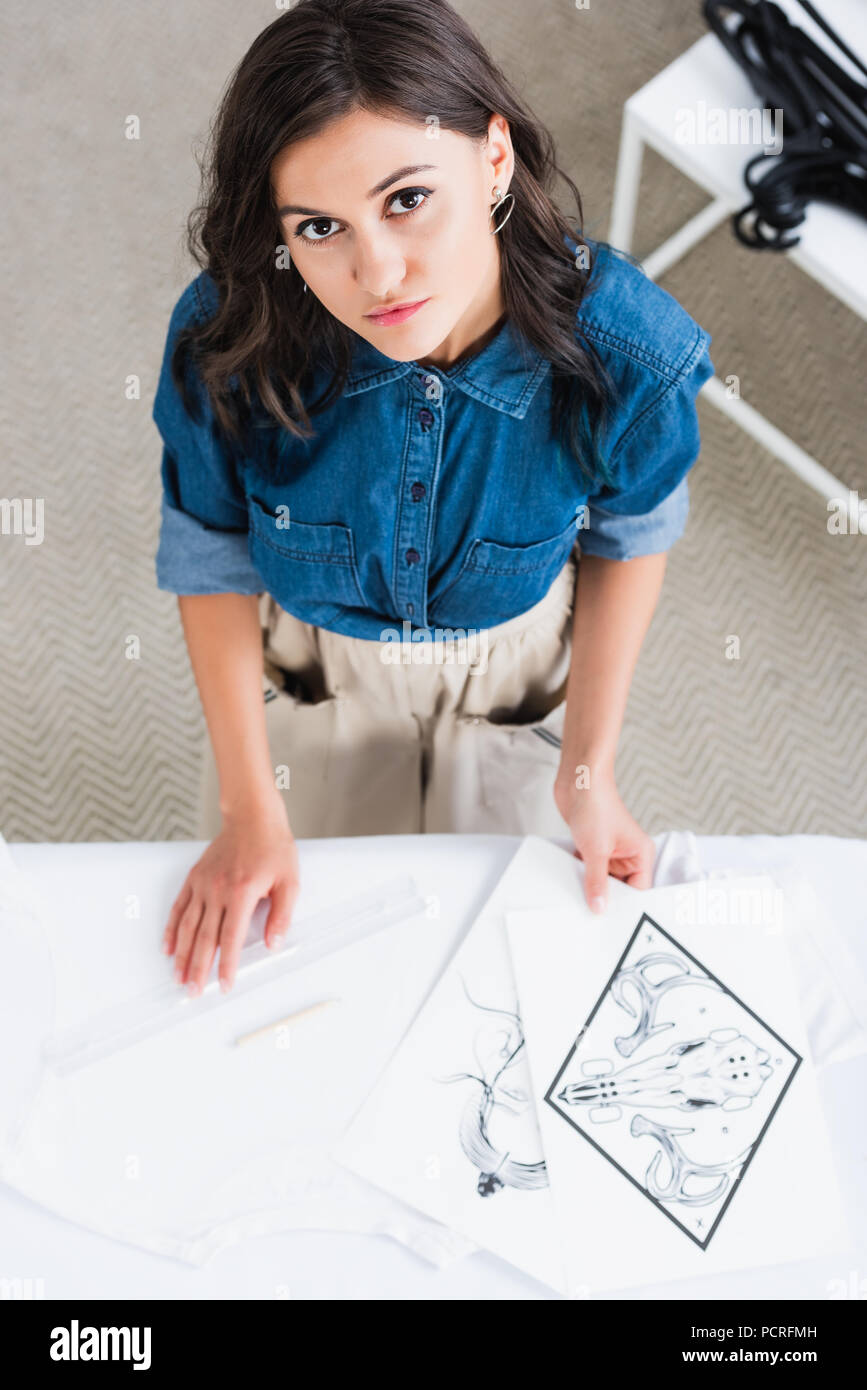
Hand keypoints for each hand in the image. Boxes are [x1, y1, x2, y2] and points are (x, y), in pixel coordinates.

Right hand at [162, 798, 299, 995]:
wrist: (253, 817)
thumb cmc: (273, 847)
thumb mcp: (290, 881)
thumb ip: (282, 915)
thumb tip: (273, 944)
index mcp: (242, 893)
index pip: (232, 938)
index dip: (227, 965)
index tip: (224, 985)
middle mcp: (218, 890)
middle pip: (204, 938)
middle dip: (198, 969)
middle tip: (193, 992)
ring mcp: (203, 884)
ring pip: (187, 927)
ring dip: (182, 955)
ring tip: (178, 978)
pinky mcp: (194, 878)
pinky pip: (179, 908)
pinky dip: (172, 929)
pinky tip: (168, 947)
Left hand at [554, 765, 653, 912]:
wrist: (578, 780)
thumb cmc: (596, 805)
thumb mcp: (596, 851)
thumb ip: (597, 882)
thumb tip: (599, 907)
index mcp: (641, 854)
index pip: (638, 890)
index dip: (625, 905)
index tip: (610, 922)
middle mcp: (628, 854)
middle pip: (620, 888)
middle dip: (605, 897)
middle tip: (590, 915)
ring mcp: (610, 850)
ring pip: (601, 879)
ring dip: (589, 885)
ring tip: (577, 901)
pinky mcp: (593, 846)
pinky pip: (588, 869)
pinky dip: (579, 874)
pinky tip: (569, 884)